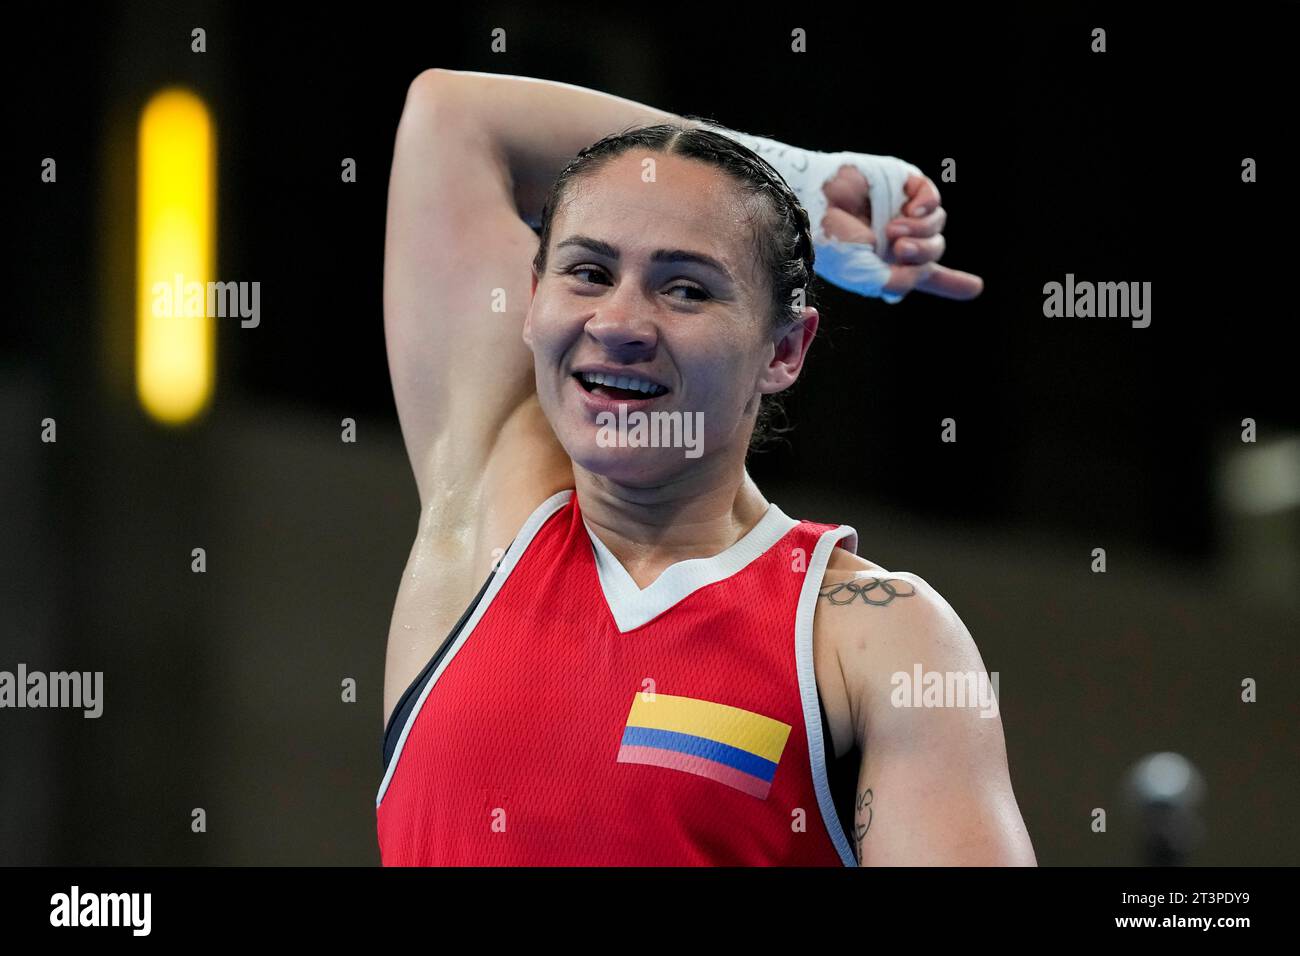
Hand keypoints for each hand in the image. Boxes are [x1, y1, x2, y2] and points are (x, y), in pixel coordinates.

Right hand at [821, 165, 982, 299]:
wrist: (815, 203)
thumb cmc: (831, 242)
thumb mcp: (866, 277)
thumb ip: (900, 281)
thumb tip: (924, 268)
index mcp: (887, 262)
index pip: (924, 274)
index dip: (951, 282)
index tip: (975, 288)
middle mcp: (897, 236)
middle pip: (933, 251)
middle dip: (924, 255)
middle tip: (900, 250)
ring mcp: (900, 208)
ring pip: (936, 227)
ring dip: (921, 233)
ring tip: (893, 231)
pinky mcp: (903, 183)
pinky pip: (933, 198)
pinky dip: (926, 208)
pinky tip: (909, 212)